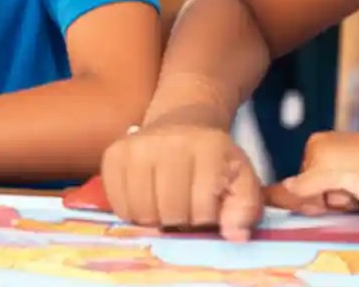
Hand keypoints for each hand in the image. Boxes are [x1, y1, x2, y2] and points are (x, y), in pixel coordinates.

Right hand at [100, 123, 262, 241]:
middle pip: (169, 213)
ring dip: (155, 219)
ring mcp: (136, 147)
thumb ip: (246, 208)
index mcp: (207, 147)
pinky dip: (133, 212)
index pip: (201, 210)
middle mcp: (169, 142)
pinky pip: (118, 206)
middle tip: (185, 208)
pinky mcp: (113, 155)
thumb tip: (235, 236)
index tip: (208, 207)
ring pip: (141, 213)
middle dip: (180, 221)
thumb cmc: (213, 159)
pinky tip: (147, 200)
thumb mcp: (242, 178)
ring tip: (166, 205)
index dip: (206, 219)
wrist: (181, 122)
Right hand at [271, 132, 358, 216]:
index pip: (296, 182)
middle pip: (312, 190)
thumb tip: (284, 188)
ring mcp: (350, 164)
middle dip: (326, 200)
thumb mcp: (338, 175)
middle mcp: (331, 151)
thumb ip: (308, 183)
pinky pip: (347, 196)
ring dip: (342, 203)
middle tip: (350, 197)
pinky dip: (354, 202)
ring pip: (330, 196)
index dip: (308, 198)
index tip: (323, 204)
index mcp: (318, 145)